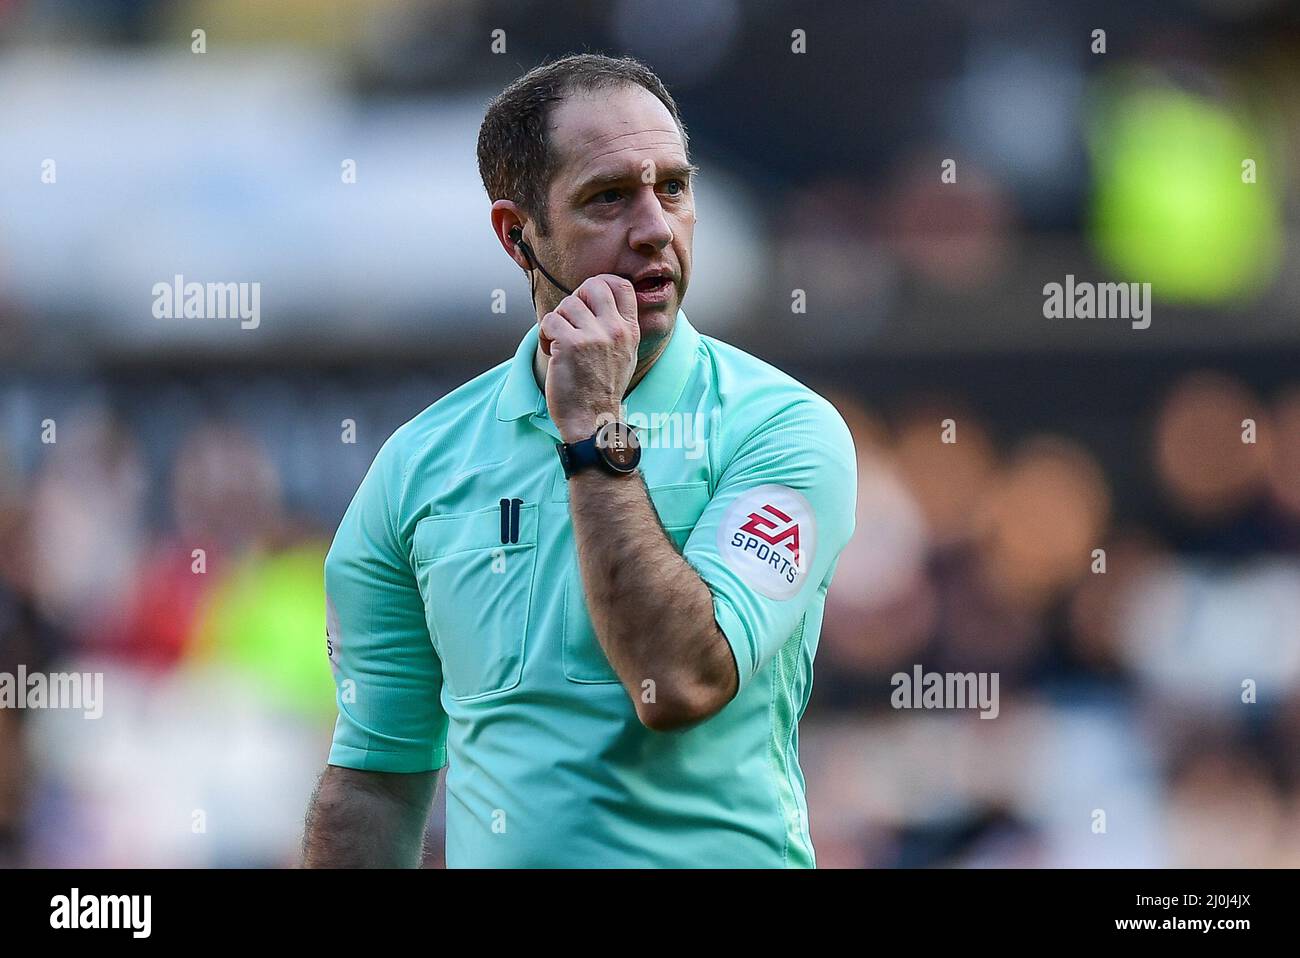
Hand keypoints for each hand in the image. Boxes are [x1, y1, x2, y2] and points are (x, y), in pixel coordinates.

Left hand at [540, 274, 639, 441]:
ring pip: (567, 304)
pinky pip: (550, 320)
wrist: (593, 420)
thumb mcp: (624, 354)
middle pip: (593, 285)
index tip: (588, 301)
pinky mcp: (570, 345)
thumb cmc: (602, 390)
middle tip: (570, 319)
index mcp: (630, 331)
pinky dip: (545, 335)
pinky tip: (551, 351)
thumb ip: (617, 326)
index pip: (622, 285)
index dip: (600, 284)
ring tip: (560, 343)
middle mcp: (615, 330)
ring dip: (557, 322)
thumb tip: (598, 297)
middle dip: (576, 297)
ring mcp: (593, 336)